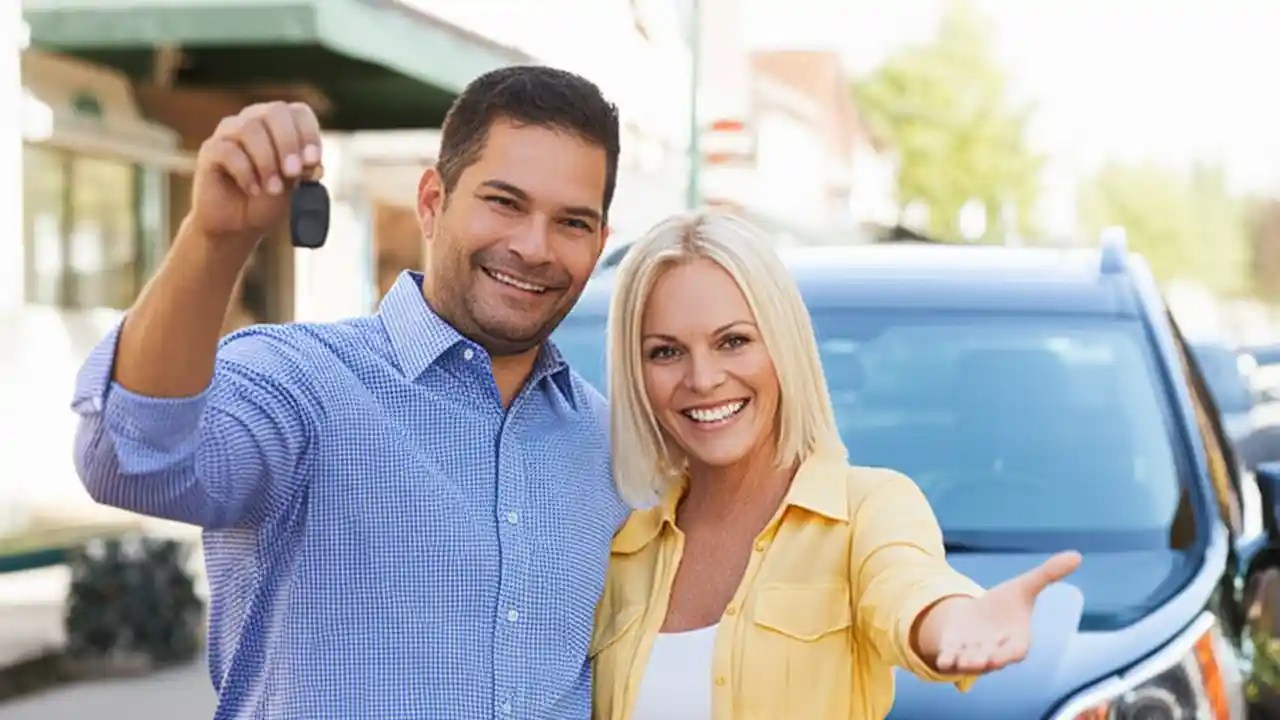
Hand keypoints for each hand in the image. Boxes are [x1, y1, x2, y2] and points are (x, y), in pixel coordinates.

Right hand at [190, 101, 323, 248]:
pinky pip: (227, 150)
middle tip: (293, 173)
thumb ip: (305, 171)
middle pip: (274, 112)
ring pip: (249, 129)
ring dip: (266, 162)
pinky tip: (253, 190)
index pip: (298, 112)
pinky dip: (245, 172)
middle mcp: (254, 120)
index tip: (313, 161)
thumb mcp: (295, 186)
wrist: (238, 224)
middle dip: (288, 143)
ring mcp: (229, 132)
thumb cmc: (269, 199)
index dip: (308, 133)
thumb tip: (312, 163)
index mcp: (281, 124)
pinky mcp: (210, 150)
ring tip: (273, 189)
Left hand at [929, 551, 1080, 673]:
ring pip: (969, 664)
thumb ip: (1047, 575)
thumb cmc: (1004, 606)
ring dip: (965, 664)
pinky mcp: (952, 653)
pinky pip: (949, 661)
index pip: (1015, 651)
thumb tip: (1077, 555)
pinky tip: (942, 660)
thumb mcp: (1022, 587)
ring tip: (961, 662)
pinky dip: (946, 662)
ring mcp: (973, 655)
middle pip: (991, 660)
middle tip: (978, 661)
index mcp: (1015, 641)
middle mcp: (994, 652)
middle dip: (985, 661)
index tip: (1005, 656)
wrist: (975, 616)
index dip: (1010, 653)